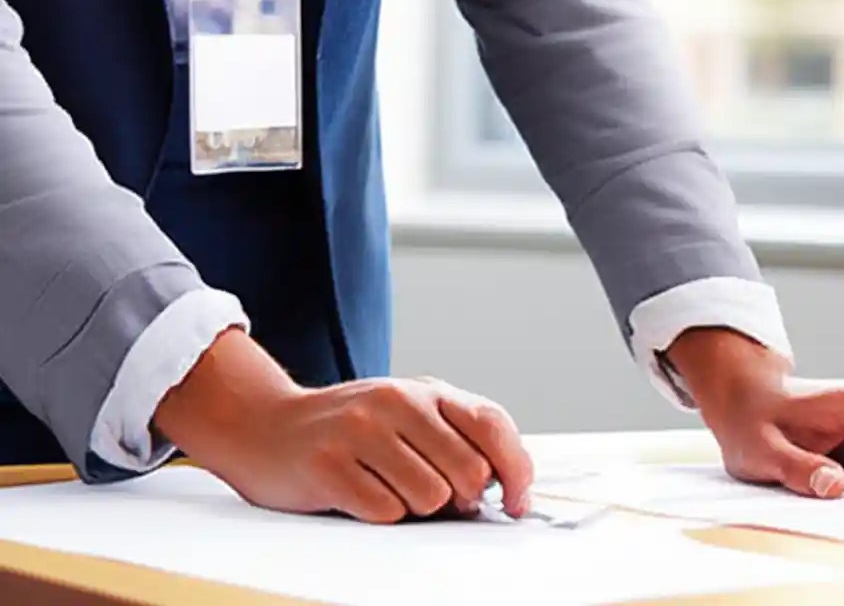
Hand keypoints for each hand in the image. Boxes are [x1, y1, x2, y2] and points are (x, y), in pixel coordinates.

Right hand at [155, 329, 532, 523]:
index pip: (492, 424)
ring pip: (431, 498)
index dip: (516, 469)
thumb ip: (455, 435)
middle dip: (462, 498)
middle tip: (437, 498)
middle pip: (469, 471)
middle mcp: (395, 403)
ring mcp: (360, 432)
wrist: (262, 423)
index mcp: (423, 390)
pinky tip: (359, 494)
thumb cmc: (347, 427)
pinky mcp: (328, 466)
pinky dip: (380, 515)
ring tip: (388, 488)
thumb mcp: (406, 413)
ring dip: (417, 508)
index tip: (518, 501)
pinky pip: (386, 512)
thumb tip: (508, 485)